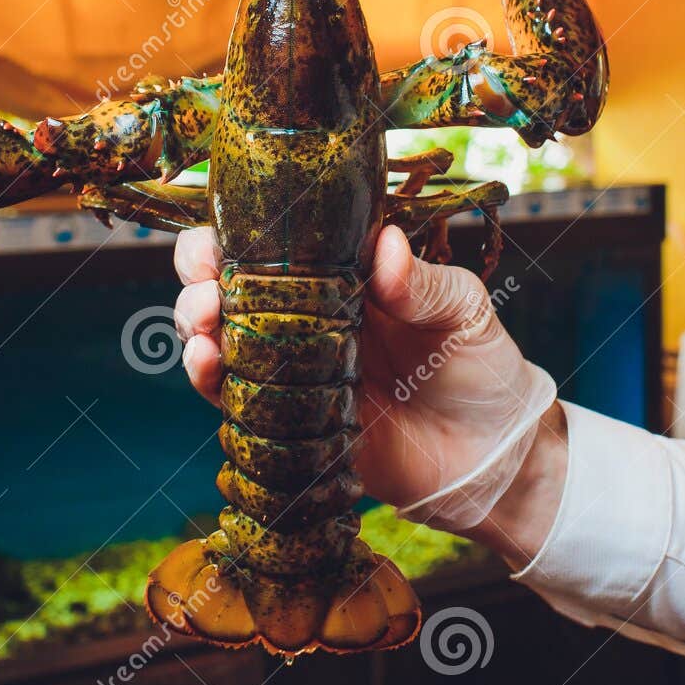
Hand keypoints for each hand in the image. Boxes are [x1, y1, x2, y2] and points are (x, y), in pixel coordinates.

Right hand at [173, 225, 565, 563]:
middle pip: (226, 279)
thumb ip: (423, 282)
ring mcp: (290, 364)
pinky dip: (208, 377)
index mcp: (342, 271)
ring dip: (194, 321)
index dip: (236, 228)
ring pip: (218, 332)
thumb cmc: (480, 367)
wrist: (491, 456)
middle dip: (198, 273)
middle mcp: (304, 312)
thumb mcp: (463, 312)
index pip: (275, 236)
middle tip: (206, 283)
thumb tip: (385, 245)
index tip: (223, 232)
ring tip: (204, 323)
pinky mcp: (285, 417)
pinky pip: (231, 395)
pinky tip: (206, 364)